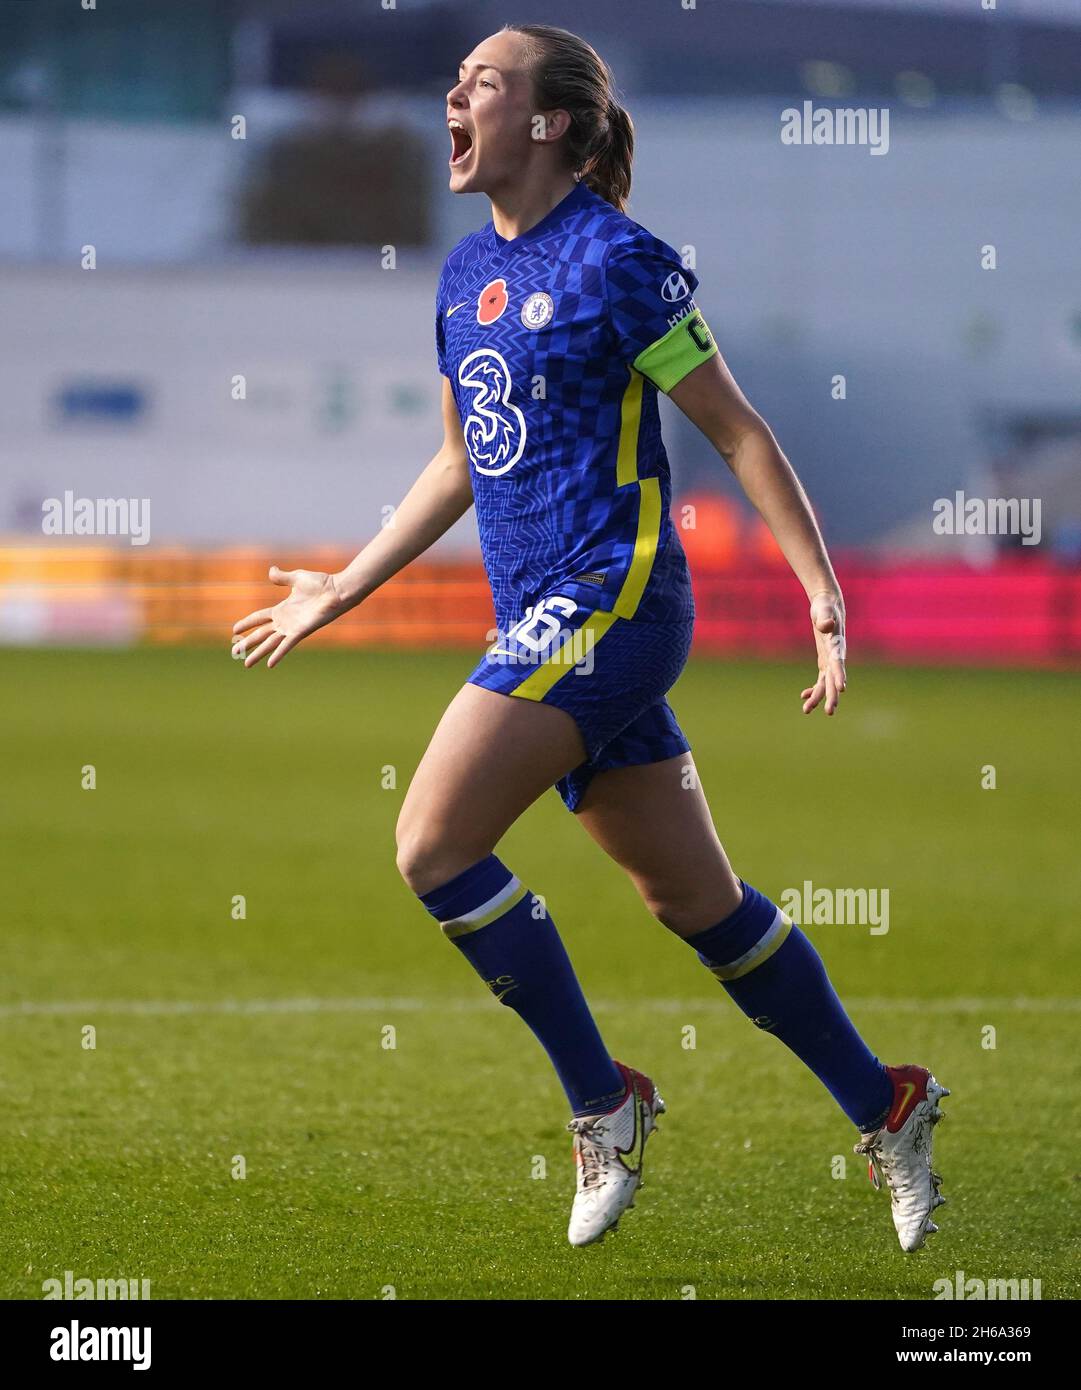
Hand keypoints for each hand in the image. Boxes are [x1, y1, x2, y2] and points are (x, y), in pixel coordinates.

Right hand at [231, 566, 346, 668]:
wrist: (336, 590)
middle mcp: (285, 621)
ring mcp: (292, 628)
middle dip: (247, 644)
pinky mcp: (301, 632)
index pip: (259, 618)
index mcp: (282, 609)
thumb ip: (282, 577)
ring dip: (258, 653)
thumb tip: (271, 571)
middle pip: (261, 635)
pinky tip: (269, 664)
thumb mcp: (296, 578)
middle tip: (234, 653)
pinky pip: (287, 645)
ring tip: (246, 664)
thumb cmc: (321, 584)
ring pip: (270, 643)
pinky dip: (278, 654)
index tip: (234, 631)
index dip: (247, 623)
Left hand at [801, 591, 846, 715]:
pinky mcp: (825, 661)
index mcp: (837, 646)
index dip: (840, 675)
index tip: (841, 689)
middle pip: (835, 679)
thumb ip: (825, 619)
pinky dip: (813, 687)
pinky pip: (820, 679)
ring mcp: (831, 660)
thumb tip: (826, 625)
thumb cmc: (826, 606)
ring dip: (818, 696)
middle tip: (829, 712)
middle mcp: (837, 656)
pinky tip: (803, 695)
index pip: (839, 663)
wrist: (829, 606)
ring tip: (806, 710)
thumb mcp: (824, 610)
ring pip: (826, 683)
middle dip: (832, 696)